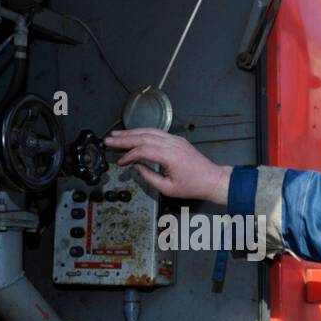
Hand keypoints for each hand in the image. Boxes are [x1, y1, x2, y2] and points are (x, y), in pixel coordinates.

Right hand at [104, 128, 232, 203]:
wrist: (212, 179)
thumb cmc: (193, 186)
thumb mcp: (168, 188)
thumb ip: (149, 177)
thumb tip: (136, 167)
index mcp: (170, 156)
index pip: (143, 150)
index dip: (129, 156)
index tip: (121, 162)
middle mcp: (172, 144)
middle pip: (143, 137)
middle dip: (124, 139)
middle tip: (108, 140)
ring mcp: (175, 139)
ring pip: (149, 131)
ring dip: (131, 132)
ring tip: (116, 135)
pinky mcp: (177, 139)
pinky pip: (157, 132)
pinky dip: (142, 132)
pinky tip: (133, 134)